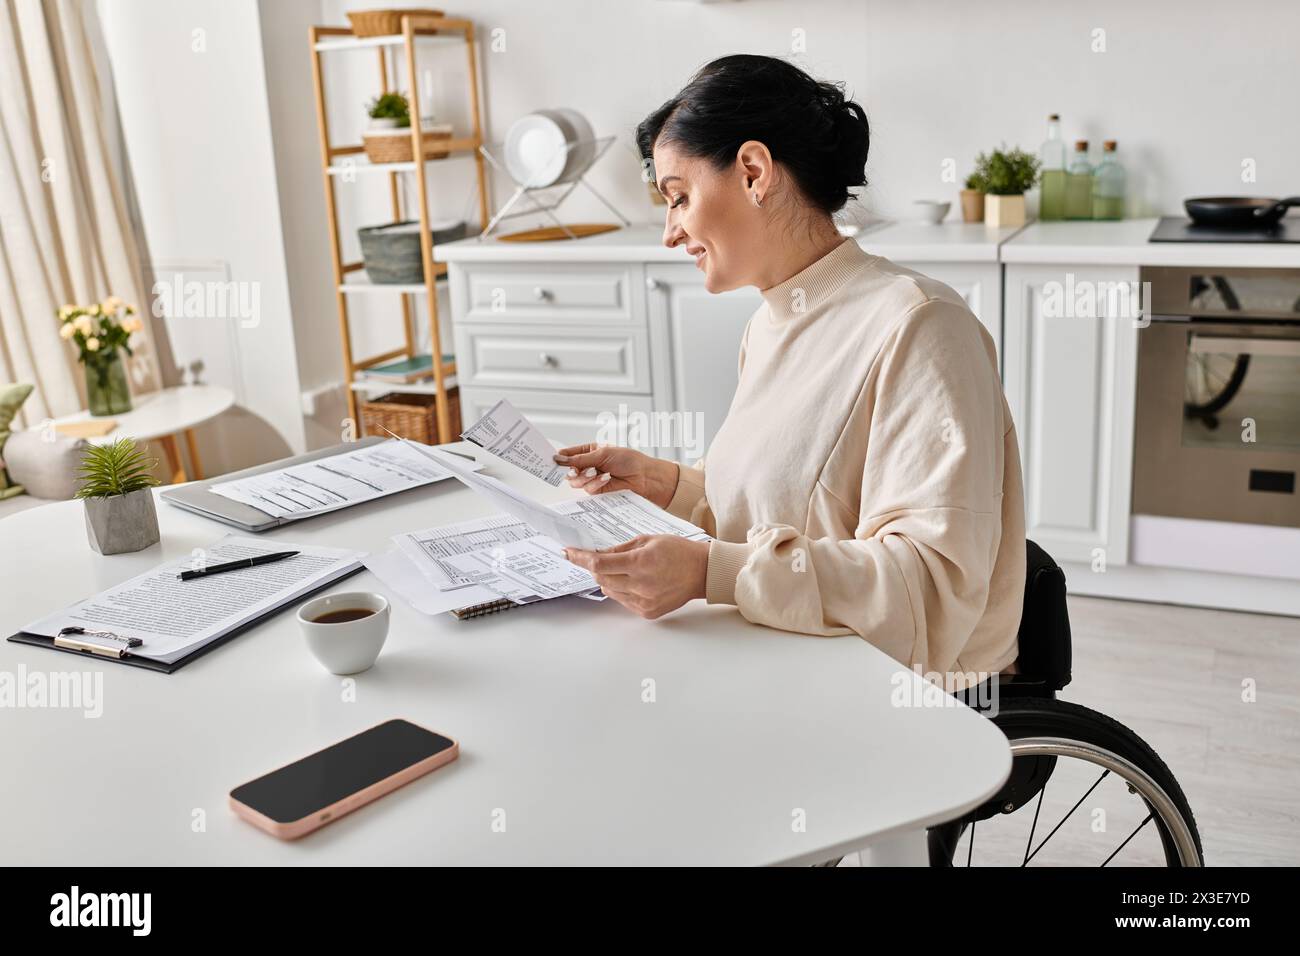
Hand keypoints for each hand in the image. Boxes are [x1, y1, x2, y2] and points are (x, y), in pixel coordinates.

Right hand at [553, 443, 678, 508]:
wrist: (645, 478)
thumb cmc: (629, 460)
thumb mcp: (603, 454)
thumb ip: (580, 458)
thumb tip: (559, 458)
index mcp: (590, 451)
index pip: (569, 454)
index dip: (559, 457)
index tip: (552, 459)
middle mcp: (589, 465)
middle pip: (568, 470)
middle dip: (571, 470)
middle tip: (574, 470)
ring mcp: (592, 479)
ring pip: (575, 482)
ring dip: (584, 477)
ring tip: (596, 472)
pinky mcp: (597, 491)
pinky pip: (587, 489)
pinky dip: (595, 484)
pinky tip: (606, 479)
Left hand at [564, 535, 708, 619]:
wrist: (702, 572)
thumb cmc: (679, 552)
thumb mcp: (648, 540)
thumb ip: (621, 548)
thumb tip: (598, 553)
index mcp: (640, 563)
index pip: (599, 563)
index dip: (580, 558)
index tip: (568, 553)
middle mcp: (640, 584)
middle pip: (601, 578)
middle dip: (597, 567)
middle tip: (605, 559)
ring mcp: (644, 601)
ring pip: (610, 591)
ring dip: (609, 579)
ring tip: (628, 570)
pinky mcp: (647, 611)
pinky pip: (623, 601)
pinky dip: (622, 590)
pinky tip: (638, 581)